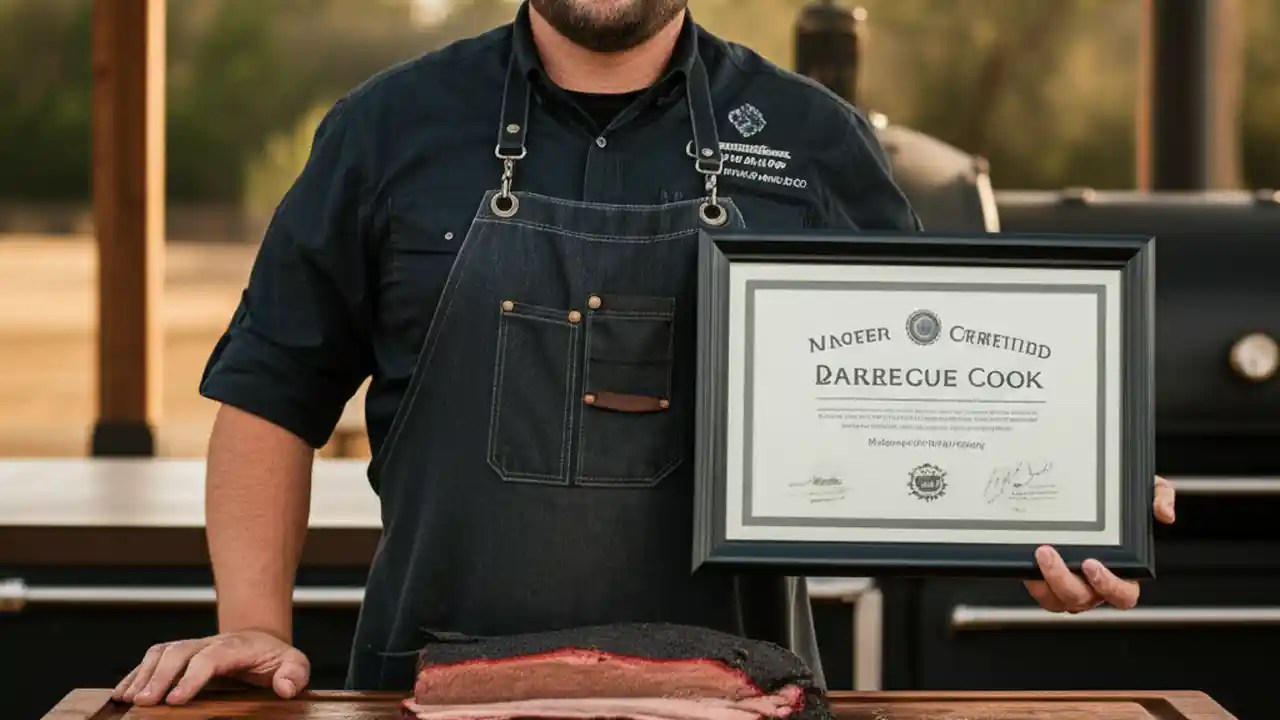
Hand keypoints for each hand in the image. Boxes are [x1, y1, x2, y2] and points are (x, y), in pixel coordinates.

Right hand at [112, 630, 308, 705]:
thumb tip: (284, 688)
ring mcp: (192, 647)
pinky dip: (135, 674)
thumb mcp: (295, 664)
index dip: (191, 677)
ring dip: (142, 674)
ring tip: (128, 699)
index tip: (175, 700)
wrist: (260, 640)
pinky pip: (153, 658)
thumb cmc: (275, 657)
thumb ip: (294, 674)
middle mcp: (210, 643)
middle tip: (144, 702)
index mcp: (237, 646)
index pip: (211, 658)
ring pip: (162, 652)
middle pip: (179, 652)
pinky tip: (122, 693)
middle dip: (160, 676)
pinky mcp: (179, 654)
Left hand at [1023, 475, 1175, 612]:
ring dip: (1045, 580)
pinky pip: (1037, 590)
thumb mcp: (1144, 489)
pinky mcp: (1045, 580)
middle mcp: (1094, 586)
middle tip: (1049, 554)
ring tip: (1038, 552)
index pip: (1122, 595)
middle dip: (1063, 581)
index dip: (1108, 585)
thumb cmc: (1119, 502)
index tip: (1092, 564)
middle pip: (1081, 600)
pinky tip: (1026, 555)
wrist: (1081, 494)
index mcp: (1122, 573)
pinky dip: (1031, 577)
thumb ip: (1161, 495)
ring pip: (1056, 600)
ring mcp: (1068, 586)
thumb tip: (1165, 513)